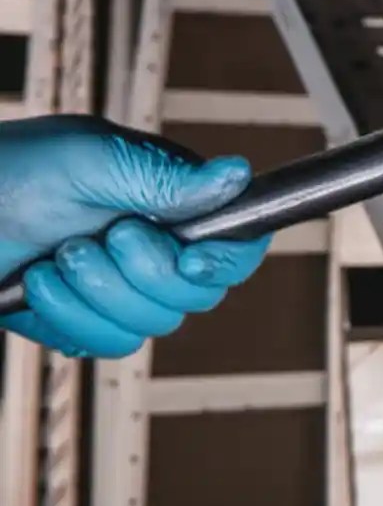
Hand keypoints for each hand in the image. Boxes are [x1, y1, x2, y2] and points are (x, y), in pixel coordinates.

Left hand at [0, 116, 269, 357]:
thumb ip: (164, 177)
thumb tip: (235, 175)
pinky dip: (72, 318)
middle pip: (199, 293)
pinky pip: (111, 344)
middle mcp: (158, 244)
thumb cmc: (7, 169)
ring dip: (101, 294)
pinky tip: (40, 285)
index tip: (188, 258)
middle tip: (103, 238)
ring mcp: (124, 286)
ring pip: (156, 323)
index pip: (237, 241)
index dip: (226, 260)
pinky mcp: (88, 319)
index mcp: (173, 200)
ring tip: (58, 257)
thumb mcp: (87, 160)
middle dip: (145, 274)